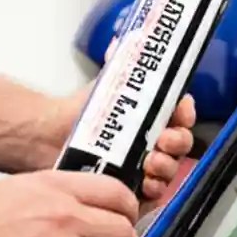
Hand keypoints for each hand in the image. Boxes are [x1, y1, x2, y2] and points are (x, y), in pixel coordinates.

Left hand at [59, 38, 196, 204]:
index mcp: (155, 114)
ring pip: (170, 170)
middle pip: (182, 144)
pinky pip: (153, 195)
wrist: (51, 137)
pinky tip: (143, 184)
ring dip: (166, 167)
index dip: (185, 113)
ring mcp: (145, 166)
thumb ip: (119, 62)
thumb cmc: (82, 112)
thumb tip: (124, 41)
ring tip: (151, 163)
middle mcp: (155, 141)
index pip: (182, 113)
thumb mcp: (106, 83)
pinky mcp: (133, 188)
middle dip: (178, 142)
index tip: (180, 111)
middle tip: (164, 140)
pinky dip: (153, 190)